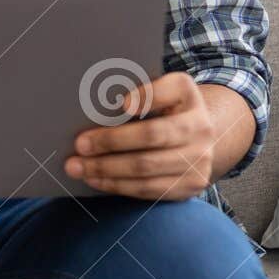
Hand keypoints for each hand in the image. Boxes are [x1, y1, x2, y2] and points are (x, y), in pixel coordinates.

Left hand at [65, 71, 220, 199]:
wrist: (196, 139)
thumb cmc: (162, 111)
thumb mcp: (157, 93)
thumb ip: (138, 93)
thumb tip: (107, 105)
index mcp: (188, 95)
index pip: (170, 90)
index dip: (147, 97)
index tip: (122, 104)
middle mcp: (200, 127)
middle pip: (151, 135)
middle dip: (110, 141)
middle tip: (80, 145)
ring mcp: (199, 159)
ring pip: (146, 167)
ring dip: (106, 168)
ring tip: (77, 167)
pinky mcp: (191, 185)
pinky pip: (148, 188)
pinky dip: (117, 185)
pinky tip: (96, 179)